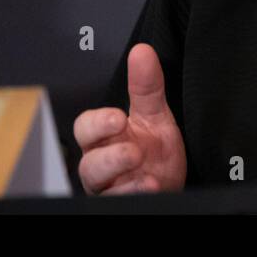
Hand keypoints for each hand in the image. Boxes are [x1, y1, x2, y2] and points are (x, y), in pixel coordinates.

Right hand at [74, 43, 186, 193]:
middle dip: (109, 156)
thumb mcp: (155, 116)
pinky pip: (117, 203)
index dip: (98, 124)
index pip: (86, 128)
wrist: (170, 184)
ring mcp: (110, 188)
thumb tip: (142, 52)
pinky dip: (134, 194)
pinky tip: (152, 185)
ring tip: (144, 167)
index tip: (118, 118)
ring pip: (99, 185)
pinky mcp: (119, 203)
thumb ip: (147, 87)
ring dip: (121, 176)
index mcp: (104, 139)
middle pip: (88, 162)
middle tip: (133, 149)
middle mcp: (102, 165)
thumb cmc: (154, 151)